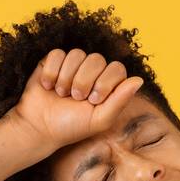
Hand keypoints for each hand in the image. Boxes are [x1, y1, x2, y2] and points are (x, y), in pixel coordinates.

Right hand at [6, 48, 145, 152]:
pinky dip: (51, 71)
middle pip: (97, 59)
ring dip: (66, 77)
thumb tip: (139, 80)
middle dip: (84, 80)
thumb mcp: (100, 119)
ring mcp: (73, 65)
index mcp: (108, 85)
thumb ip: (120, 100)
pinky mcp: (54, 61)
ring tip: (60, 94)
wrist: (39, 126)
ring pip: (76, 54)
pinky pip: (57, 53)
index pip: (117, 68)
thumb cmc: (71, 127)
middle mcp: (92, 73)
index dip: (105, 82)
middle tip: (75, 98)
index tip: (93, 100)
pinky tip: (48, 86)